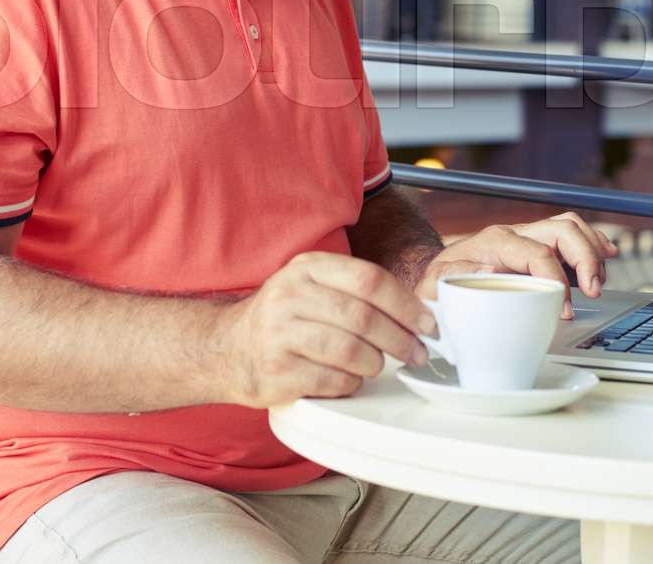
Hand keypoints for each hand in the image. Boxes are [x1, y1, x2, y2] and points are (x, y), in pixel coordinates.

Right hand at [220, 251, 434, 407]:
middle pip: (363, 317)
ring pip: (351, 351)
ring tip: (376, 366)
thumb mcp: (310, 286)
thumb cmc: (283, 319)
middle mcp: (290, 295)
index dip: (405, 304)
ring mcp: (279, 334)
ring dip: (375, 363)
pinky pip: (332, 381)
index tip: (427, 324)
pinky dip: (350, 384)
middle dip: (400, 340)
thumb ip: (354, 290)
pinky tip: (348, 380)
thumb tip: (417, 312)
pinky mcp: (276, 371)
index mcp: (306, 268)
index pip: (369, 279)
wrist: (225, 349)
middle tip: (416, 353)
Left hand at [417, 212, 617, 318]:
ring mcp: (527, 238)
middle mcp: (514, 235)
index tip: (563, 307)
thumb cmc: (438, 285)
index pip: (538, 252)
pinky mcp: (536, 247)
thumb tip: (492, 271)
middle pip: (563, 229)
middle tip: (594, 290)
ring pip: (571, 227)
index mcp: (494, 242)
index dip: (556, 279)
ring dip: (592, 251)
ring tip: (599, 281)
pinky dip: (592, 247)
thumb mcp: (435, 285)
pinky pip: (571, 236)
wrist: (435, 276)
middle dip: (586, 258)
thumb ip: (456, 276)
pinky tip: (602, 262)